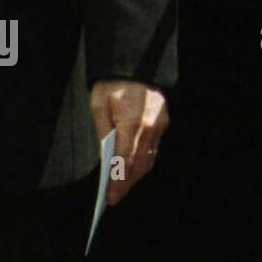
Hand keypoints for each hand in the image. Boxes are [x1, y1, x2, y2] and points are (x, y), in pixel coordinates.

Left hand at [90, 79, 168, 205]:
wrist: (135, 63)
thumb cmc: (111, 84)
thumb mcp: (98, 105)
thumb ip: (103, 133)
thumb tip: (106, 158)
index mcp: (131, 122)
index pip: (124, 161)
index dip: (117, 181)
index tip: (110, 196)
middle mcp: (149, 127)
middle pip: (139, 165)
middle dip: (127, 183)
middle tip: (115, 198)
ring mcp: (159, 126)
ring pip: (148, 159)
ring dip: (136, 175)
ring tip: (121, 187)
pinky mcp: (163, 123)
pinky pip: (153, 149)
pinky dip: (142, 161)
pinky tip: (132, 168)